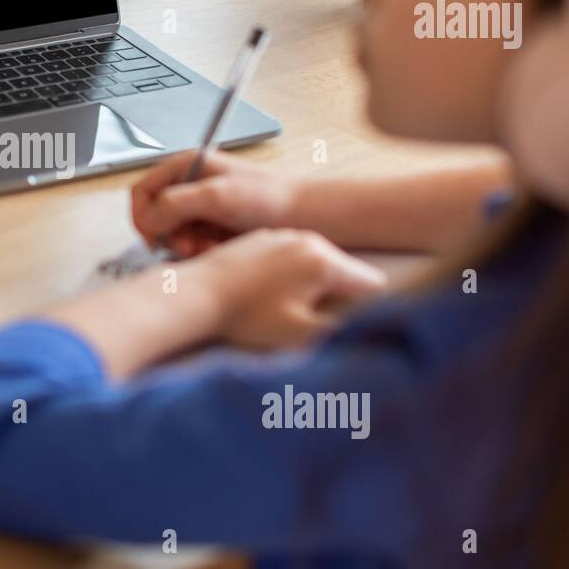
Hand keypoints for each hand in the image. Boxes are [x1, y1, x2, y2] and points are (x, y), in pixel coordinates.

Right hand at [131, 151, 297, 257]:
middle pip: (156, 215)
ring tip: (210, 248)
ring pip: (174, 233)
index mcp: (187, 166)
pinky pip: (192, 243)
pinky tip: (221, 249)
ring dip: (187, 246)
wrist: (307, 217)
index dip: (141, 215)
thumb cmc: (270, 199)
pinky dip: (201, 251)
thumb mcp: (218, 197)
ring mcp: (202, 207)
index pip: (143, 190)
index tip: (153, 238)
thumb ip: (175, 204)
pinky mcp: (213, 226)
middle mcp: (191, 185)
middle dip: (169, 235)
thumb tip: (148, 220)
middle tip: (190, 246)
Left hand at [191, 228, 386, 349]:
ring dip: (314, 286)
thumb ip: (341, 331)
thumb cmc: (247, 317)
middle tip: (314, 321)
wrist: (196, 293)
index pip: (372, 285)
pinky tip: (267, 294)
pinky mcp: (262, 238)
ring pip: (317, 262)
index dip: (369, 309)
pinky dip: (290, 274)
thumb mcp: (299, 333)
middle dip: (341, 297)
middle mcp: (309, 240)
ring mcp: (284, 235)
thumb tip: (368, 330)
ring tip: (287, 308)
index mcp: (324, 262)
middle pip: (346, 271)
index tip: (352, 326)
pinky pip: (291, 257)